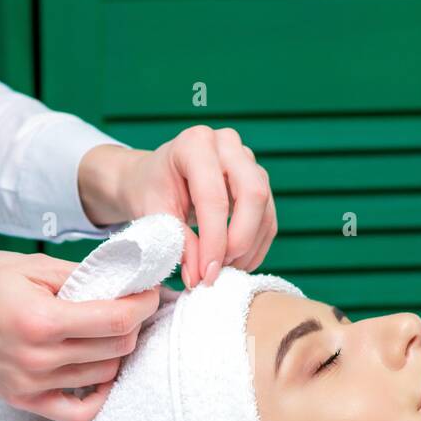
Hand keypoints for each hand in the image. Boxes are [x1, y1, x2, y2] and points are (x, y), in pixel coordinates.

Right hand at [0, 251, 159, 420]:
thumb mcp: (31, 265)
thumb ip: (82, 276)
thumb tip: (127, 283)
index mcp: (41, 320)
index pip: (117, 321)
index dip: (144, 305)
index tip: (150, 292)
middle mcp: (38, 358)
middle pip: (117, 350)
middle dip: (134, 325)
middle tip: (130, 306)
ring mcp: (31, 384)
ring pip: (105, 376)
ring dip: (117, 353)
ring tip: (109, 331)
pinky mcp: (24, 400)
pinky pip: (79, 413)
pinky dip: (99, 395)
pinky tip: (99, 372)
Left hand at [77, 126, 277, 287]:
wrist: (155, 178)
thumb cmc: (151, 190)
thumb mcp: (154, 214)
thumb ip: (178, 242)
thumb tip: (199, 277)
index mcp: (195, 144)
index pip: (214, 197)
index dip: (213, 240)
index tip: (206, 273)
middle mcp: (227, 145)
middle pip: (253, 194)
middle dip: (239, 240)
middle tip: (218, 270)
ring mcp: (248, 161)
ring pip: (265, 209)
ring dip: (248, 248)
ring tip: (223, 270)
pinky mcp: (259, 182)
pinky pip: (268, 218)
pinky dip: (256, 247)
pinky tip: (236, 263)